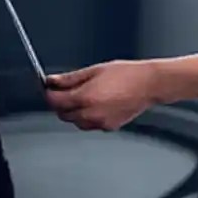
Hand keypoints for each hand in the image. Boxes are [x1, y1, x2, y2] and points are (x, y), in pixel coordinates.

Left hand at [44, 60, 161, 130]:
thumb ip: (70, 78)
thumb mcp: (94, 70)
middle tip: (64, 89)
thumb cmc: (126, 74)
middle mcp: (91, 114)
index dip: (49, 94)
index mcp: (85, 98)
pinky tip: (96, 103)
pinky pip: (89, 124)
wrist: (149, 85)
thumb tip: (52, 81)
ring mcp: (100, 123)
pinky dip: (86, 116)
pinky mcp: (108, 127)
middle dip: (60, 103)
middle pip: (63, 114)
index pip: (55, 102)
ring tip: (84, 94)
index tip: (49, 87)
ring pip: (75, 121)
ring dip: (73, 111)